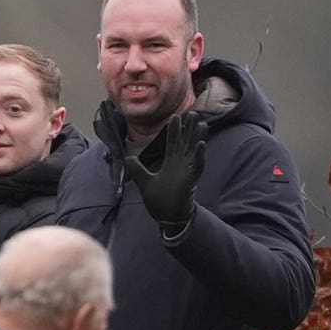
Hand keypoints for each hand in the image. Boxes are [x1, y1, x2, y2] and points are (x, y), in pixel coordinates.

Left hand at [125, 111, 207, 235]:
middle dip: (188, 128)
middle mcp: (181, 165)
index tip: (175, 116)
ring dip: (197, 137)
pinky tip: (201, 144)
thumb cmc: (159, 201)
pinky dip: (200, 156)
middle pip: (186, 142)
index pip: (173, 143)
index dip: (174, 130)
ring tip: (200, 123)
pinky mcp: (192, 180)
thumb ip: (137, 169)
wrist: (166, 217)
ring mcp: (187, 172)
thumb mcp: (144, 182)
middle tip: (192, 111)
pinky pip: (198, 166)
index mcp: (171, 164)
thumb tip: (129, 158)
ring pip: (194, 150)